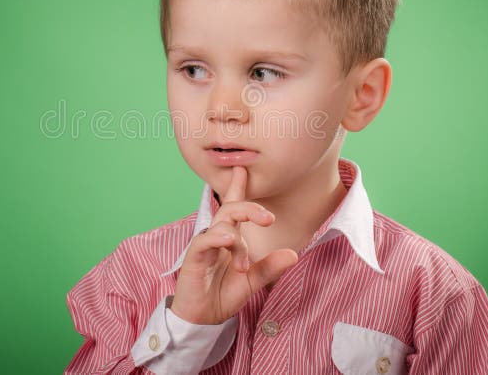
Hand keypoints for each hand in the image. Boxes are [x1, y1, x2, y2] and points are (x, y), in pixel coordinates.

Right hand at [170, 166, 298, 324]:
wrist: (203, 318)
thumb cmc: (223, 294)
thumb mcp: (253, 281)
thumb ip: (270, 267)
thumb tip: (293, 254)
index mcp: (231, 238)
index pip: (235, 208)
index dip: (239, 187)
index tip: (243, 169)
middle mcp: (218, 236)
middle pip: (231, 210)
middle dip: (250, 208)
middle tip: (268, 218)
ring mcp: (205, 245)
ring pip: (220, 223)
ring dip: (236, 235)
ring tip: (243, 258)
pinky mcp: (193, 257)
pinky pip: (203, 241)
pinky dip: (216, 238)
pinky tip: (228, 240)